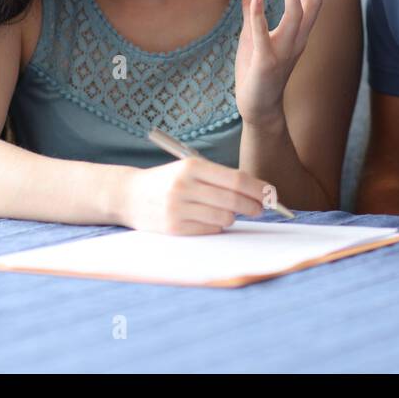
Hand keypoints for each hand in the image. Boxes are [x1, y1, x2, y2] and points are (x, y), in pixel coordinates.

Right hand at [122, 157, 268, 234]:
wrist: (128, 196)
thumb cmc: (167, 181)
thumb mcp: (188, 169)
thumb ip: (218, 178)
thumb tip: (256, 192)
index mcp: (191, 167)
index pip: (236, 179)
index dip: (257, 188)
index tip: (270, 193)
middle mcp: (184, 187)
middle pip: (233, 200)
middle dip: (253, 205)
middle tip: (260, 208)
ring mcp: (179, 209)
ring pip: (225, 218)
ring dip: (232, 217)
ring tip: (226, 212)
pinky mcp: (175, 228)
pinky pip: (210, 230)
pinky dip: (216, 227)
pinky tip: (208, 220)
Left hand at [235, 0, 334, 128]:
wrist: (257, 108)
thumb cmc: (257, 72)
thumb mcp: (253, 35)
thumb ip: (252, 10)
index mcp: (297, 33)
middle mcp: (296, 40)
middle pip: (313, 4)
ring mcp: (283, 51)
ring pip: (295, 17)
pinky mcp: (266, 62)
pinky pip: (263, 35)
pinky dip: (260, 15)